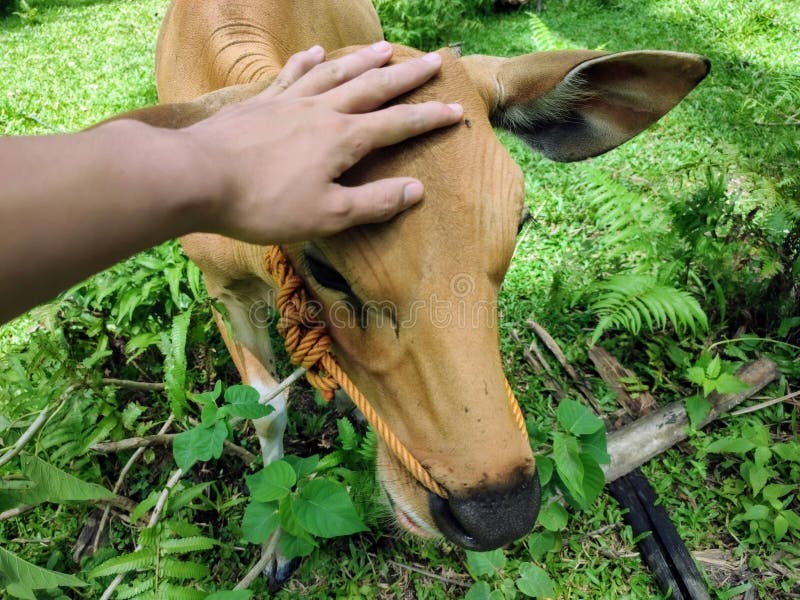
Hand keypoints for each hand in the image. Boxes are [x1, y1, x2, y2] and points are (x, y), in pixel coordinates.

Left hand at [181, 42, 463, 242]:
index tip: (456, 110)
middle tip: (433, 60)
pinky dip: (307, 62)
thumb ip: (374, 202)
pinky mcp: (261, 103)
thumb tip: (417, 189)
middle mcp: (321, 111)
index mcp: (343, 139)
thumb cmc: (264, 204)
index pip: (397, 125)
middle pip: (372, 88)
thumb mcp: (327, 216)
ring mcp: (289, 102)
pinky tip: (315, 52)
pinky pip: (291, 75)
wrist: (197, 178)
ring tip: (385, 49)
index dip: (428, 118)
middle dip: (406, 76)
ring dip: (362, 61)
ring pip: (335, 74)